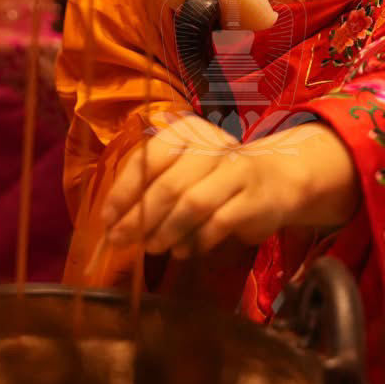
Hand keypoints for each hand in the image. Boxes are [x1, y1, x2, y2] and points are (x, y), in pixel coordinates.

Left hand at [100, 114, 351, 259]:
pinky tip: (181, 250)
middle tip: (121, 240)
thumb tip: (114, 220)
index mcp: (186, 133)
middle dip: (139, 217)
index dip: (124, 191)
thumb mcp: (184, 169)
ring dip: (165, 230)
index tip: (107, 219)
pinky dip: (195, 240)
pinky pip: (218, 223)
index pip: (148, 159)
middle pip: (167, 185)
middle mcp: (210, 146)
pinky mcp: (254, 199)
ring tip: (151, 247)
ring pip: (192, 204)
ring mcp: (235, 170)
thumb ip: (153, 186)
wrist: (277, 177)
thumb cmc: (217, 176)